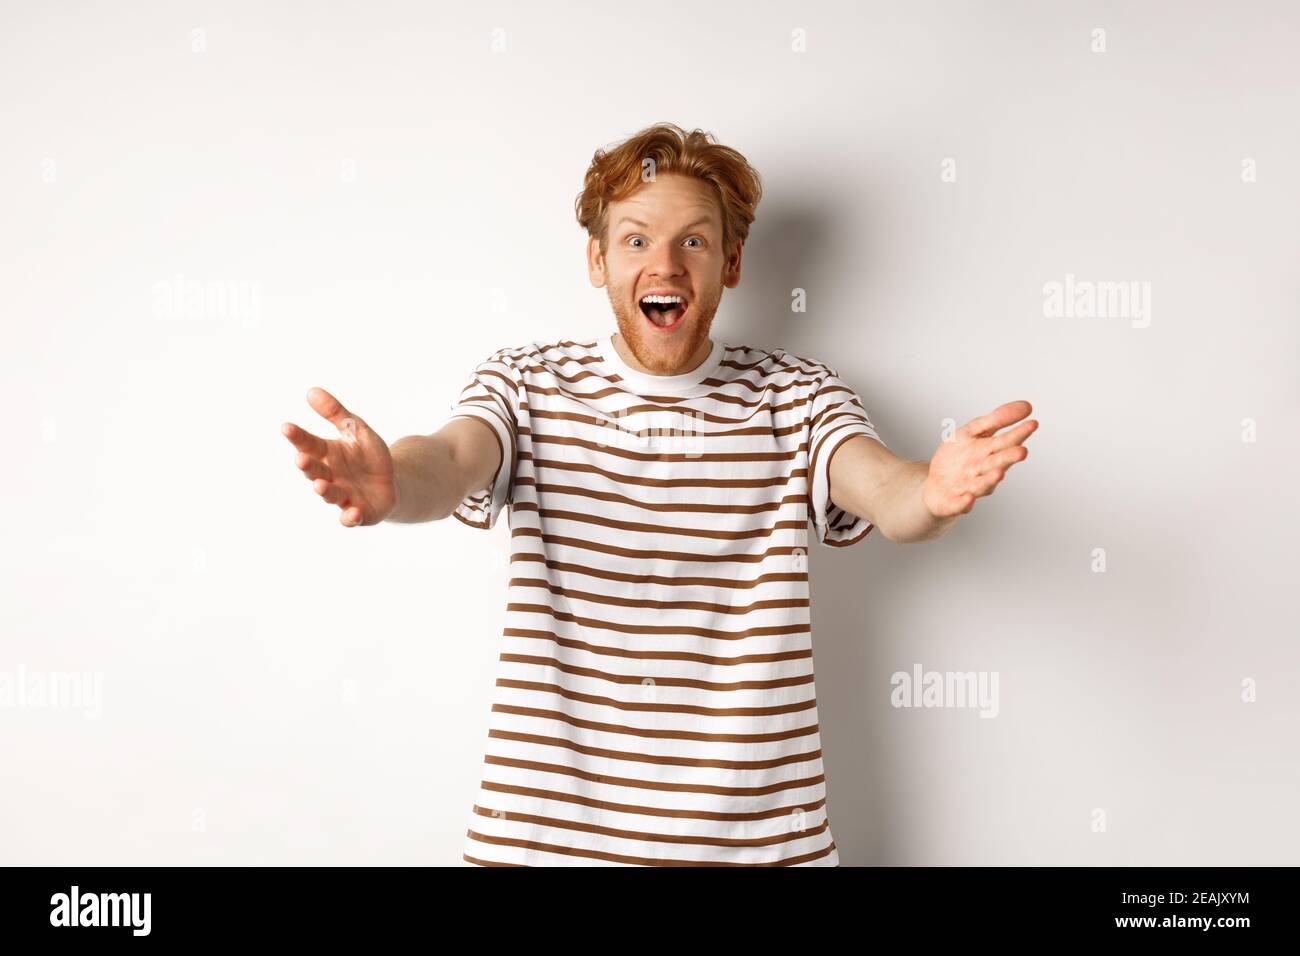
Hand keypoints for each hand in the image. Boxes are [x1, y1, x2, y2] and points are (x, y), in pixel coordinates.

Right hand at [281, 387, 396, 526]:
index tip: (286, 427)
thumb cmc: (367, 455)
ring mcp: (342, 495)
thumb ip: (335, 412)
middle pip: (315, 470)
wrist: (391, 482)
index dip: (298, 437)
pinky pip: (351, 518)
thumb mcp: (356, 430)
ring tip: (319, 485)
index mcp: (327, 454)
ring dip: (324, 490)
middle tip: (300, 459)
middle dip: (307, 466)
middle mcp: (330, 476)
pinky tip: (353, 512)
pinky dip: (350, 517)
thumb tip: (311, 391)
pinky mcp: (357, 513)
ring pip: (330, 495)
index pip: (308, 444)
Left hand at [922, 401, 1037, 518]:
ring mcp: (969, 488)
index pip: (1006, 442)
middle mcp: (983, 471)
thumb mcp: (973, 432)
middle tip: (1022, 451)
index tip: (1033, 423)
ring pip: (982, 484)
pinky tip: (969, 498)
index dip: (1019, 433)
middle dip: (1008, 458)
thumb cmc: (958, 457)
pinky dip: (964, 503)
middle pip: (997, 463)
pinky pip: (959, 504)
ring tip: (999, 473)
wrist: (935, 485)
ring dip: (990, 480)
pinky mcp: (954, 502)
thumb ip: (997, 419)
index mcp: (989, 453)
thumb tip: (1026, 405)